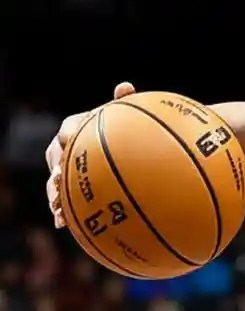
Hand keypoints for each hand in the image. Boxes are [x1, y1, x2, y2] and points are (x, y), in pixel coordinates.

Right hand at [45, 82, 136, 227]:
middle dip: (54, 168)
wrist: (120, 148)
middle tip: (58, 178)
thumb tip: (124, 86)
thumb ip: (124, 102)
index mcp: (75, 126)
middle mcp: (64, 147)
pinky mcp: (69, 186)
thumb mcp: (123, 115)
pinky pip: (62, 199)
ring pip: (53, 181)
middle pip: (54, 156)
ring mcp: (64, 168)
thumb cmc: (122, 127)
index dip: (68, 134)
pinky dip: (61, 211)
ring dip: (53, 194)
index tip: (69, 140)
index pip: (69, 127)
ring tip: (56, 206)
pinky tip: (63, 224)